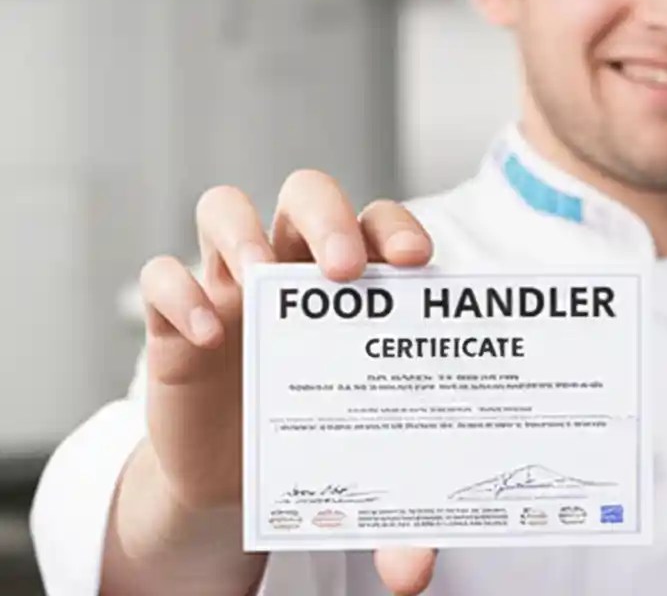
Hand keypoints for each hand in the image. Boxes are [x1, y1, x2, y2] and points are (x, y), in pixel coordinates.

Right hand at [137, 170, 436, 594]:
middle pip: (308, 196)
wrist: (240, 480)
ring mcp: (231, 289)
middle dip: (329, 217)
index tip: (417, 264)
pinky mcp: (173, 322)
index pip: (380, 227)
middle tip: (344, 270)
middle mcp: (295, 272)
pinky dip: (177, 291)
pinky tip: (206, 332)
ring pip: (226, 209)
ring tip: (265, 278)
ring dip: (244, 231)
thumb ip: (391, 522)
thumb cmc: (318, 449)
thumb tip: (415, 575)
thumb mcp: (358, 479)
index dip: (397, 230)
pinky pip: (161, 276)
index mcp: (356, 291)